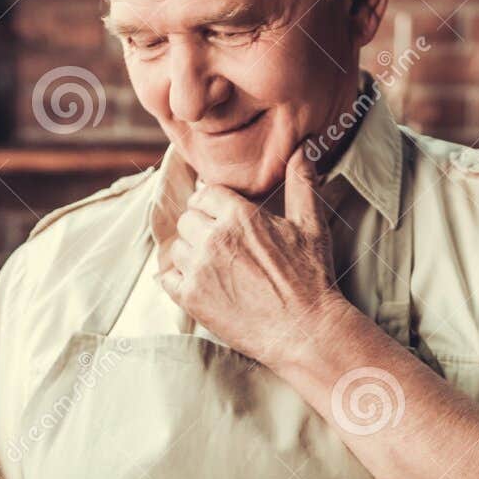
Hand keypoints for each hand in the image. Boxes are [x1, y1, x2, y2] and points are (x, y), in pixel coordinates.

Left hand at [158, 146, 342, 371]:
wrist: (305, 331)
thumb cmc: (312, 278)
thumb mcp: (312, 225)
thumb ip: (302, 183)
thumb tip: (303, 148)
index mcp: (240, 216)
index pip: (206, 193)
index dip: (211, 202)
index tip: (217, 213)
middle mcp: (214, 239)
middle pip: (187, 218)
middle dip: (199, 226)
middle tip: (216, 241)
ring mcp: (200, 270)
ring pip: (176, 247)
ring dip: (189, 252)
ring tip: (210, 263)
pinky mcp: (192, 299)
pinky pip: (166, 278)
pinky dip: (175, 278)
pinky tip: (192, 281)